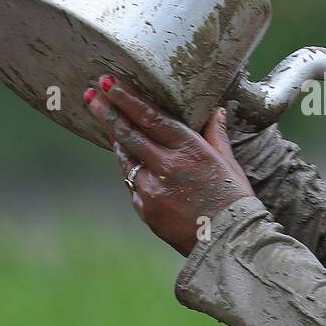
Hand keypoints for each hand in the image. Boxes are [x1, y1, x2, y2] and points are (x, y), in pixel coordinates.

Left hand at [84, 77, 253, 255]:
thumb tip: (216, 111)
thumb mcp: (228, 162)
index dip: (127, 98)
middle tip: (91, 95)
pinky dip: (133, 173)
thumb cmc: (234, 199)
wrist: (228, 242)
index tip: (109, 83)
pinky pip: (133, 185)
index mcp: (188, 150)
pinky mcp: (145, 209)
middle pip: (128, 134)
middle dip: (106, 112)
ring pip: (126, 159)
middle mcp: (165, 167)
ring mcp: (151, 190)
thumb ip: (216, 134)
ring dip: (117, 142)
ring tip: (110, 127)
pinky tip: (134, 165)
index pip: (150, 117)